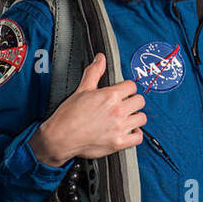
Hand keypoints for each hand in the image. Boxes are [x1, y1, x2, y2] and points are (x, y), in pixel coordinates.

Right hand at [30, 52, 146, 164]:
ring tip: (127, 117)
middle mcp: (117, 111)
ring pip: (142, 118)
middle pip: (140, 101)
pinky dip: (135, 134)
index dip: (127, 87)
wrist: (60, 137)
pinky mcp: (119, 143)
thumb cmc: (69, 116)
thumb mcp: (82, 89)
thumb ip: (94, 72)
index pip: (132, 86)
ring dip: (135, 116)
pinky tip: (128, 130)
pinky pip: (138, 137)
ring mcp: (119, 128)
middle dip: (133, 100)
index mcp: (110, 96)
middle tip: (125, 104)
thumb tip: (100, 59)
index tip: (123, 92)